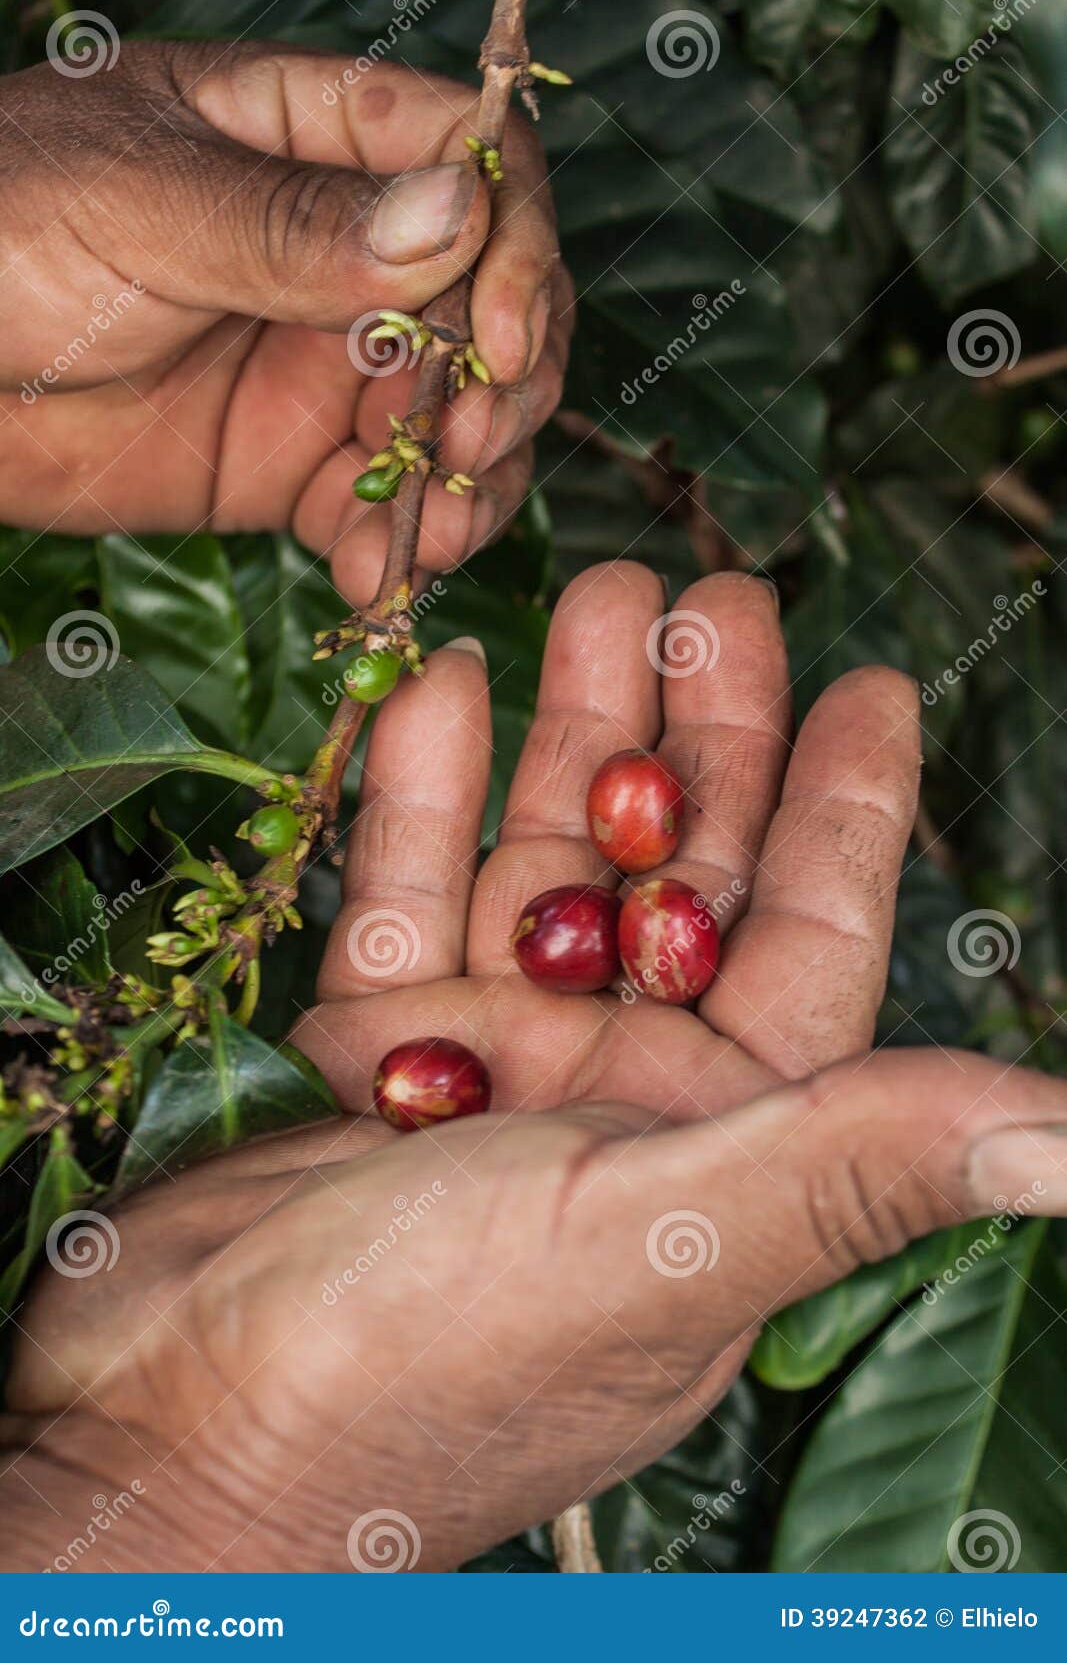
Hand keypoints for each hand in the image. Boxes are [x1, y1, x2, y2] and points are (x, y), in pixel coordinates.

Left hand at [0, 43, 567, 600]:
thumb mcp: (139, 203)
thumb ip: (293, 224)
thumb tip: (455, 218)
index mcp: (311, 141)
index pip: (473, 164)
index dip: (513, 244)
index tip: (500, 330)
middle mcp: (342, 255)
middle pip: (493, 302)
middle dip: (508, 378)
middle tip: (472, 439)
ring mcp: (323, 366)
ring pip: (458, 415)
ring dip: (474, 477)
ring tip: (439, 529)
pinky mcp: (291, 467)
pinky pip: (382, 508)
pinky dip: (402, 548)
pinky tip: (385, 580)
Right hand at [6, 564, 1066, 1573]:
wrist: (180, 1431)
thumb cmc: (437, 1363)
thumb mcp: (668, 1244)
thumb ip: (857, 1165)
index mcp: (717, 1146)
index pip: (811, 947)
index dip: (846, 810)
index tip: (869, 681)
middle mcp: (614, 1097)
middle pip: (680, 881)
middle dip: (704, 736)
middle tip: (714, 596)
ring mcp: (486, 1065)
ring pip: (547, 864)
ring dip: (571, 731)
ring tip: (595, 600)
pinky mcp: (367, 1048)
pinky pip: (411, 892)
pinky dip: (427, 792)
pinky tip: (442, 683)